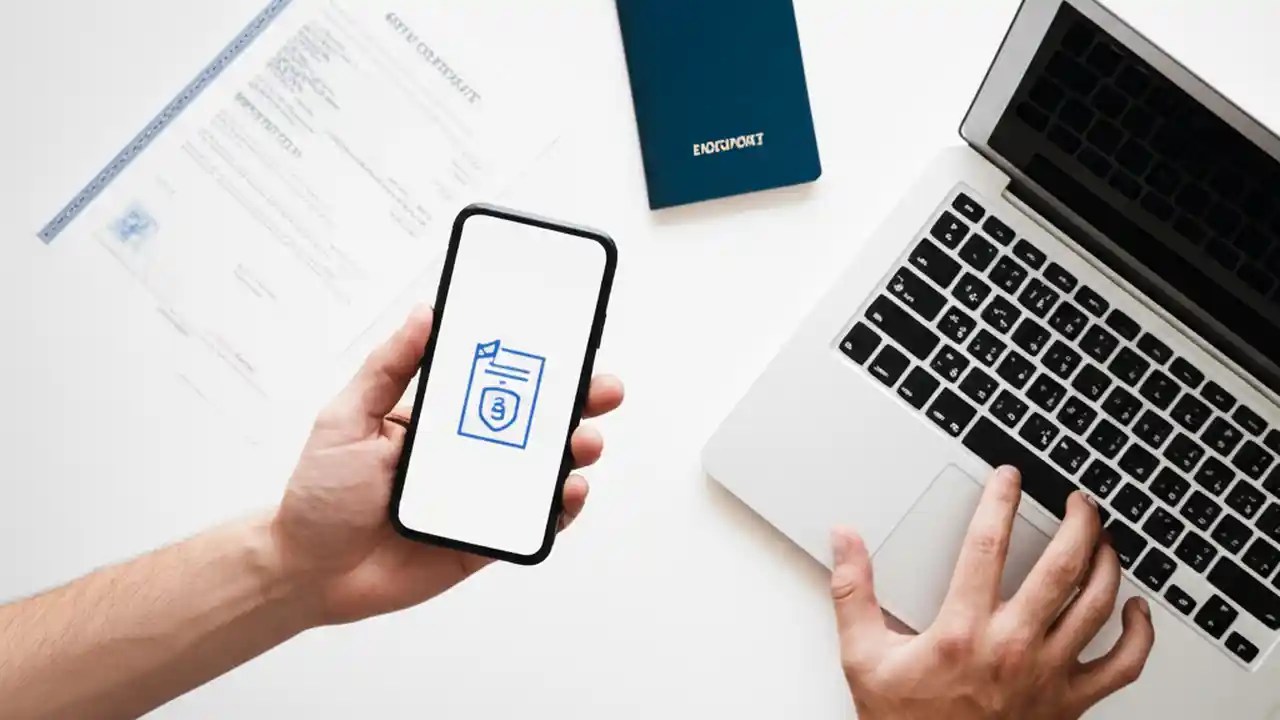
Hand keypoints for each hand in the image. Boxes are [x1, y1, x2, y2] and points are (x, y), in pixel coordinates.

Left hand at [271, 305, 623, 624]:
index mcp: (440, 418)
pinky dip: (559, 509)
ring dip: (575, 452)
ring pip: (543, 471)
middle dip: (578, 403)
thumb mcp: (347, 418)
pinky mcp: (484, 540)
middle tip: (602, 390)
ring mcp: (480, 496)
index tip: (569, 343)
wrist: (307, 572)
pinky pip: (532, 523)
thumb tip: (424, 314)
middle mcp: (467, 454)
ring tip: (584, 443)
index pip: (498, 383)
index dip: (538, 364)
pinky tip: (569, 492)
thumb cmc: (321, 495)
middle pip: (535, 423)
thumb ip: (388, 368)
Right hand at [830, 466, 1154, 719]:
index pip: (987, 545)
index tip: (1009, 478)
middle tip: (1078, 500)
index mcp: (962, 631)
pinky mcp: (1070, 702)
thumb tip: (845, 541)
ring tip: (1104, 537)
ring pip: (1098, 604)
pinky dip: (1139, 634)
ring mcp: (1048, 675)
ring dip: (1108, 561)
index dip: (1001, 501)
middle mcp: (1013, 647)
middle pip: (1063, 566)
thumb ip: (852, 592)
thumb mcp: (863, 658)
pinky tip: (1136, 609)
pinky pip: (1123, 665)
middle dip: (1078, 522)